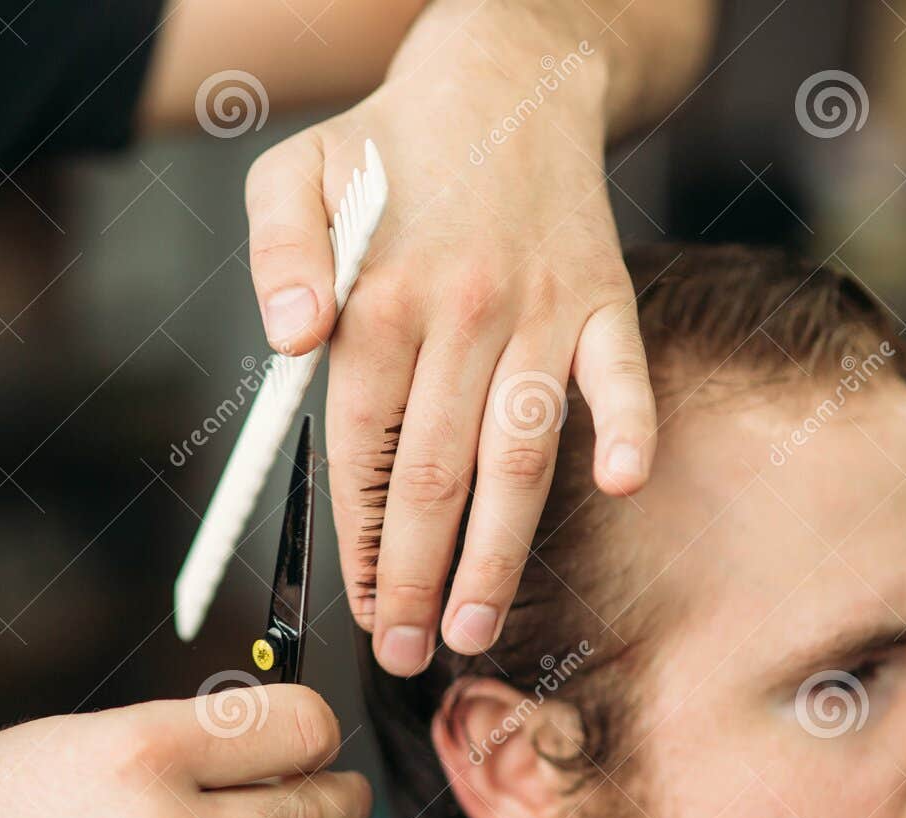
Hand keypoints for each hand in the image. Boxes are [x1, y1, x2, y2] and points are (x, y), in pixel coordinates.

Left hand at [244, 2, 662, 675]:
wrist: (506, 75)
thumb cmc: (387, 143)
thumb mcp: (293, 176)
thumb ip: (276, 257)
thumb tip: (287, 340)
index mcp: (381, 297)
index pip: (364, 451)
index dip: (363, 543)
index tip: (364, 609)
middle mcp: (463, 312)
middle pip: (435, 476)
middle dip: (420, 580)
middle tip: (410, 654)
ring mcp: (542, 310)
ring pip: (519, 456)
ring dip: (500, 551)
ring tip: (478, 630)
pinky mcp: (605, 299)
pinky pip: (623, 374)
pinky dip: (629, 426)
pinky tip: (625, 487)